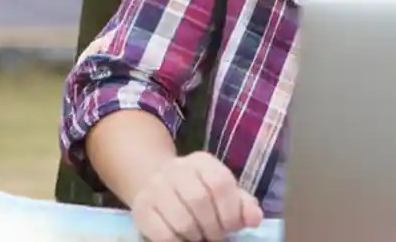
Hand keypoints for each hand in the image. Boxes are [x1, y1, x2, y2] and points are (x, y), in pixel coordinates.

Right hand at [130, 152, 263, 240]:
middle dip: (213, 227)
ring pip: (181, 221)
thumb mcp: (224, 191)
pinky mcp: (141, 208)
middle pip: (199, 201)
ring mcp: (156, 187)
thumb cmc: (199, 190)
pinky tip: (183, 239)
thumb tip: (254, 219)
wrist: (157, 182)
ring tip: (200, 237)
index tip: (232, 227)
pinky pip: (163, 234)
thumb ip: (243, 204)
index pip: (220, 183)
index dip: (230, 211)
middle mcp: (176, 169)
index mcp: (202, 162)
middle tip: (216, 236)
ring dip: (196, 236)